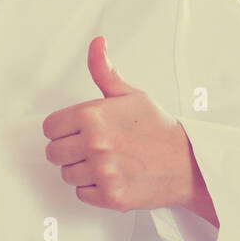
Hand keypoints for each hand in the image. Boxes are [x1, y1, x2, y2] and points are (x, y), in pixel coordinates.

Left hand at [42, 36, 213, 220]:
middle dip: (69, 151)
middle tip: (92, 148)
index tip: (76, 131)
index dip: (62, 130)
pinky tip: (112, 177)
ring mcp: (103, 171)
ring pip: (66, 175)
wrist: (189, 163)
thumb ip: (105, 72)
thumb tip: (96, 44)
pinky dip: (94, 189)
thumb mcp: (131, 95)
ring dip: (82, 171)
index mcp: (93, 115)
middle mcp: (95, 143)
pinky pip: (81, 194)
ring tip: (106, 162)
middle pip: (53, 153)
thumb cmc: (159, 129)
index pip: (49, 128)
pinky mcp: (111, 196)